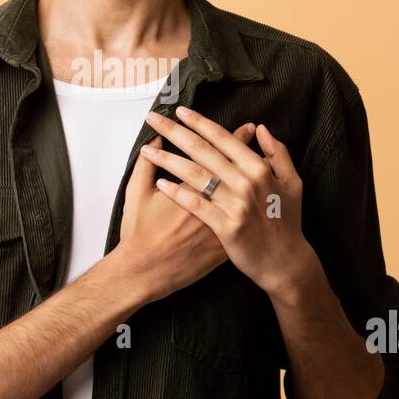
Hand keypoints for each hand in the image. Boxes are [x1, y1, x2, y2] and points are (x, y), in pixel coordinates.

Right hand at [116, 123, 255, 301]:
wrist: (146, 272)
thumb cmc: (139, 233)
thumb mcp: (136, 193)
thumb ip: (146, 165)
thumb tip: (153, 142)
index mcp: (191, 187)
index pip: (218, 156)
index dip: (233, 139)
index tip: (245, 127)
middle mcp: (212, 204)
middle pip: (238, 171)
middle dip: (247, 151)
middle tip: (255, 134)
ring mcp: (221, 225)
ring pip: (246, 197)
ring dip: (254, 177)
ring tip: (262, 162)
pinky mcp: (224, 244)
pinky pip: (243, 223)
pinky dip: (251, 208)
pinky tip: (257, 199)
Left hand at [141, 106, 315, 298]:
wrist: (285, 262)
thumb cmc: (287, 221)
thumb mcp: (292, 183)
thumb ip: (278, 153)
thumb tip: (261, 129)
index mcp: (259, 169)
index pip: (222, 138)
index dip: (199, 123)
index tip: (180, 111)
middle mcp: (246, 183)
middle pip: (203, 151)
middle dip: (175, 132)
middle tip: (154, 119)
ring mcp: (236, 205)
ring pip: (195, 175)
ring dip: (167, 160)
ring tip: (146, 150)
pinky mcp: (226, 227)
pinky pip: (196, 205)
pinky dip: (177, 192)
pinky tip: (160, 183)